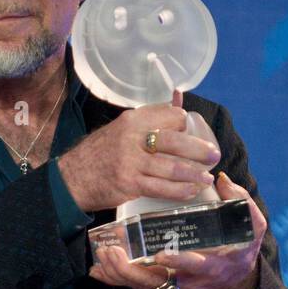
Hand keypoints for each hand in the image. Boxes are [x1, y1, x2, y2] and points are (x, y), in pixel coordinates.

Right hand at [57, 87, 220, 213]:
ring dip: (193, 174)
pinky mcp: (129, 184)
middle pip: (174, 141)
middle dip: (198, 149)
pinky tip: (190, 191)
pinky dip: (179, 190)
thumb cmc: (100, 153)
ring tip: (207, 178)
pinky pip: (161, 188)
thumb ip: (151, 117)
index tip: (195, 134)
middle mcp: (132, 138)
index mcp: (132, 119)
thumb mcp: (122, 128)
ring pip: (170, 167)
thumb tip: (178, 97)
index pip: (169, 116)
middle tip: (214, 156)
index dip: (185, 125)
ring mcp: (131, 162)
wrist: (73, 178)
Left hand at [89, 167, 266, 288]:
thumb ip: (240, 203)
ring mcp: (171, 284)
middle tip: (113, 252)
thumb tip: (221, 179)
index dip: (178, 261)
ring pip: (140, 285)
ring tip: (102, 254)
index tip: (163, 253)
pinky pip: (134, 285)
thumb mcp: (252, 227)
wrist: (234, 283)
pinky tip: (98, 270)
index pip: (193, 265)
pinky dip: (115, 279)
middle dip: (132, 270)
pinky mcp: (160, 285)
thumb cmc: (241, 250)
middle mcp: (187, 280)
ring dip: (119, 273)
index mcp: (210, 265)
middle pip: (155, 281)